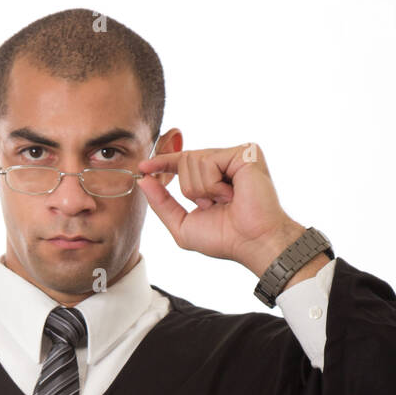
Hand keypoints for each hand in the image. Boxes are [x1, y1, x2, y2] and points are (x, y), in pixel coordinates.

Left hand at [136, 143, 303, 274]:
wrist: (253, 242)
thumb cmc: (225, 238)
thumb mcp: (183, 225)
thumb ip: (162, 203)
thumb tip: (142, 180)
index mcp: (214, 176)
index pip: (183, 162)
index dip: (162, 162)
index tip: (143, 167)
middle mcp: (226, 161)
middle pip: (185, 160)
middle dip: (191, 190)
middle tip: (214, 205)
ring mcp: (236, 154)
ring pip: (193, 160)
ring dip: (203, 190)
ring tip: (226, 201)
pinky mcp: (246, 151)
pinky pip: (209, 160)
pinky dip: (213, 184)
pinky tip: (231, 194)